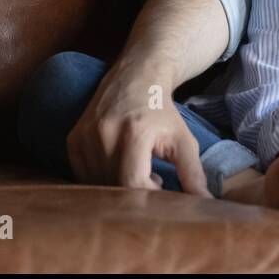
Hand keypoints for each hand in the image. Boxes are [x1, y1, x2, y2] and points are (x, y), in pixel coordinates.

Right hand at [66, 60, 209, 196]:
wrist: (136, 76)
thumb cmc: (162, 111)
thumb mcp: (183, 140)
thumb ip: (193, 174)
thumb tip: (205, 202)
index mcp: (134, 133)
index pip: (132, 183)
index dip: (147, 196)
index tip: (161, 188)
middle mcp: (104, 133)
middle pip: (114, 186)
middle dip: (134, 192)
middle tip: (153, 180)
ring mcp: (85, 136)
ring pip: (97, 183)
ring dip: (117, 186)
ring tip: (138, 170)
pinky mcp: (73, 139)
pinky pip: (83, 175)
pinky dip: (101, 179)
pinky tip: (119, 166)